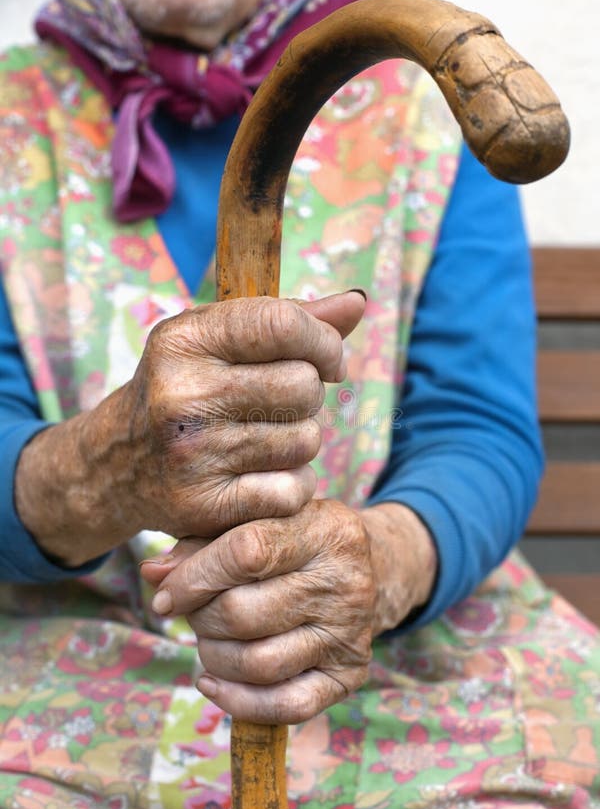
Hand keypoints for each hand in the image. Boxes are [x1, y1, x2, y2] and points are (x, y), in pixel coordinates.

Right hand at [15, 292, 365, 564]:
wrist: (116, 464)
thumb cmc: (185, 389)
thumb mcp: (216, 341)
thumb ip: (288, 319)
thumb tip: (358, 302)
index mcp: (183, 341)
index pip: (281, 324)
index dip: (324, 341)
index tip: (329, 358)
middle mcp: (182, 396)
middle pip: (304, 385)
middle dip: (308, 393)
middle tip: (282, 403)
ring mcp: (192, 455)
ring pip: (307, 439)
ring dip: (301, 439)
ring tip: (267, 437)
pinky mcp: (205, 506)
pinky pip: (294, 489)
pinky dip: (292, 484)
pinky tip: (264, 475)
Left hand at [141, 499, 436, 723]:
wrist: (366, 568)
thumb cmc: (293, 540)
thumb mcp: (258, 521)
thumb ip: (203, 540)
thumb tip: (153, 574)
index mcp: (326, 529)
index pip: (247, 552)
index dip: (194, 577)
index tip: (165, 594)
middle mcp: (346, 581)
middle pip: (244, 614)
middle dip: (200, 620)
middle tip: (192, 614)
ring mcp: (351, 632)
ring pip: (258, 663)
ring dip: (213, 658)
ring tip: (207, 641)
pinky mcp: (351, 674)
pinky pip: (287, 706)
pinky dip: (237, 701)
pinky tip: (212, 681)